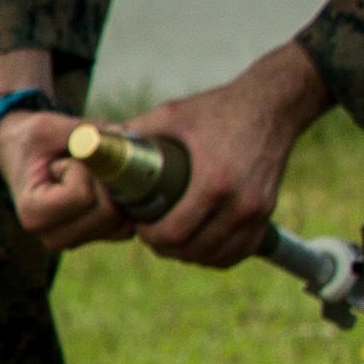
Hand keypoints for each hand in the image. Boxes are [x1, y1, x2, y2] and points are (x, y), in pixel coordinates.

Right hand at [0, 55, 125, 251]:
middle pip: (105, 213)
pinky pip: (125, 229)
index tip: (63, 161)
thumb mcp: (48, 128)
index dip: (81, 170)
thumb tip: (128, 134)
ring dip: (113, 194)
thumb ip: (85, 131)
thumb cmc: (29, 142)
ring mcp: (71, 240)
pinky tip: (101, 190)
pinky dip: (122, 207)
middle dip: (102, 184)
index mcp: (32, 212)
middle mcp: (50, 235)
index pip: (81, 196)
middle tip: (80, 169)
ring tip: (87, 180)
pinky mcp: (89, 239)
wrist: (18, 154)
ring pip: (119, 224)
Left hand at [117, 42, 331, 267]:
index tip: (138, 225)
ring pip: (217, 256)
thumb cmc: (216, 110)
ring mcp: (258, 211)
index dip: (149, 236)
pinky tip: (199, 243)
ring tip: (171, 237)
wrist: (271, 106)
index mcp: (214, 181)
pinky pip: (241, 251)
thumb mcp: (169, 116)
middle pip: (193, 250)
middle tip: (149, 232)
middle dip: (164, 247)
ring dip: (189, 254)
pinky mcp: (268, 213)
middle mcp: (241, 202)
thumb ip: (132, 133)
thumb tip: (92, 146)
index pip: (174, 233)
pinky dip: (217, 254)